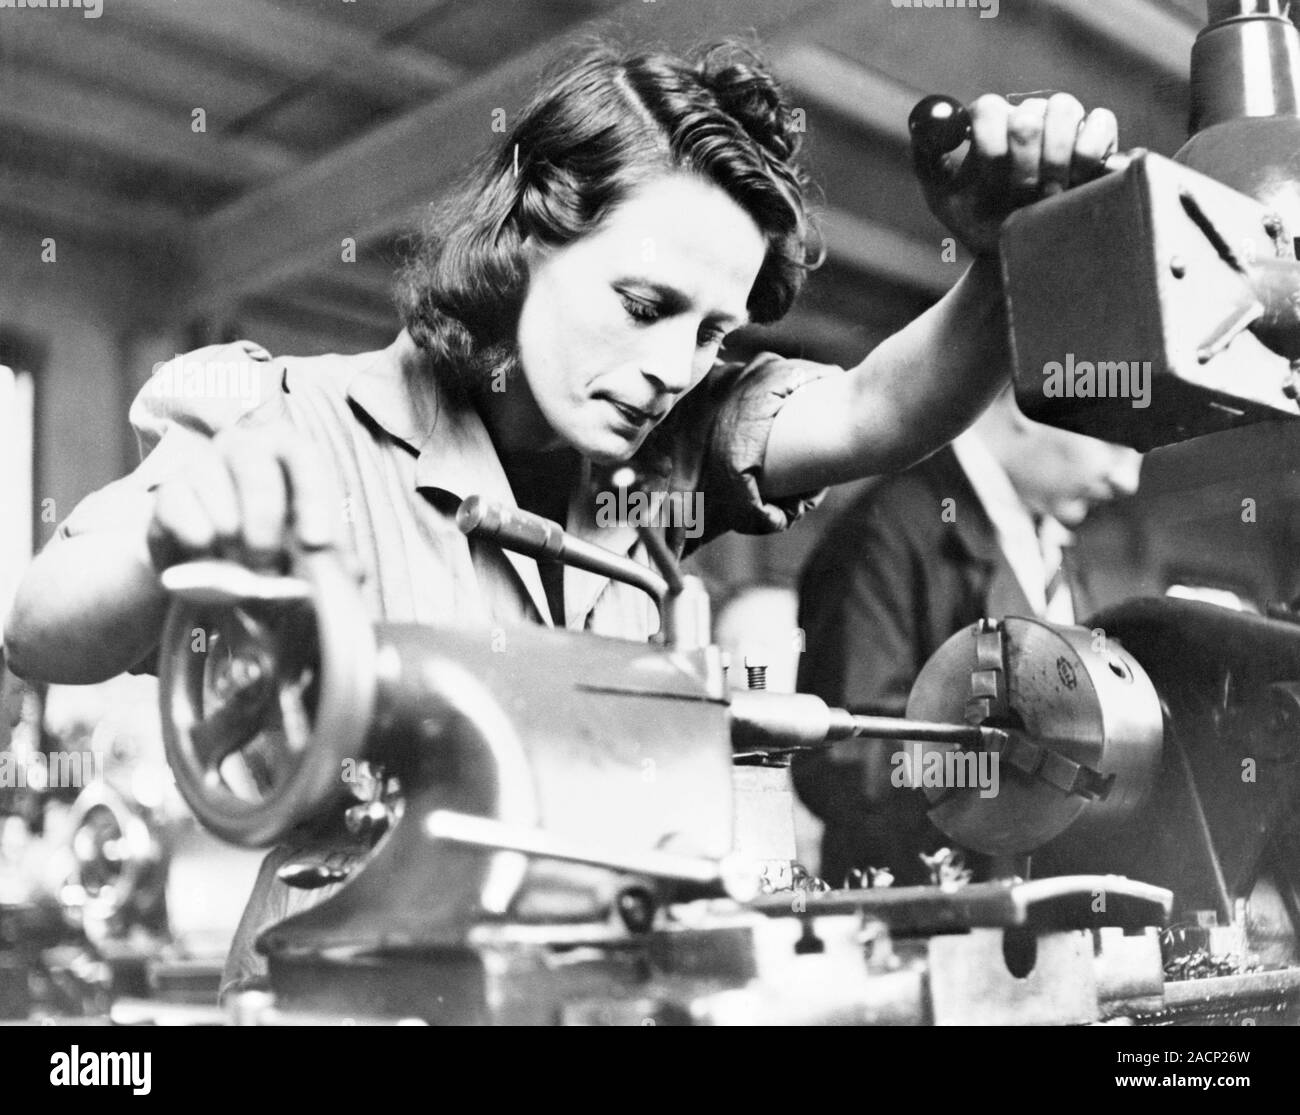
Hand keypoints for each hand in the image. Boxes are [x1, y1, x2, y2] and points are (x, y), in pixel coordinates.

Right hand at [146, 425, 337, 573]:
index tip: (316, 544)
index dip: (312, 498)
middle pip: (256, 467)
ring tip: (239, 565)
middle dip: (264, 520)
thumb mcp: (309, 558)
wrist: (213, 570)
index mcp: (288, 454)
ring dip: (228, 532)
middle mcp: (244, 448)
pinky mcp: (168, 492)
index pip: (304, 458)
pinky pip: (177, 505)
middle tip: (268, 564)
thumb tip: (352, 572)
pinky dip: (195, 536)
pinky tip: (206, 555)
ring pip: (212, 482)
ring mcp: (202, 465)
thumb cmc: (273, 551)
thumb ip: (333, 562)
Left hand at [913, 92, 1117, 256]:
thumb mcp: (942, 196)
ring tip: (1048, 197)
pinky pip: (1100, 123)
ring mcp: (1064, 121)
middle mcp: (1026, 114)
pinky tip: (1076, 183)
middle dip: (1023, 165)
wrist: (1016, 252)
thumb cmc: (978, 221)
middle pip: (1027, 115)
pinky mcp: (1099, 134)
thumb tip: (927, 127)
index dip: (991, 146)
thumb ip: (927, 159)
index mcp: (989, 122)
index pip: (989, 109)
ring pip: (1064, 110)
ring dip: (1054, 160)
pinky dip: (1087, 153)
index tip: (993, 182)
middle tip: (1023, 196)